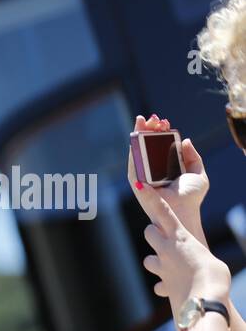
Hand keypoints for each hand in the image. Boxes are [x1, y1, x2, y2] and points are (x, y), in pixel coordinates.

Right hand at [127, 114, 209, 243]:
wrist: (185, 211)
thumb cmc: (192, 197)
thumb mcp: (198, 172)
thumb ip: (192, 156)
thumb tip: (186, 140)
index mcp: (165, 168)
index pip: (159, 147)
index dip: (160, 133)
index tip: (164, 122)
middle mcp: (153, 171)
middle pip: (147, 148)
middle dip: (147, 131)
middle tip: (150, 118)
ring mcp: (144, 177)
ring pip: (138, 154)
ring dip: (138, 138)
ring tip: (141, 123)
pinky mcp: (137, 185)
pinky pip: (133, 166)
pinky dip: (133, 152)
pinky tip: (135, 139)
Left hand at [140, 188, 231, 308]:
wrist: (205, 301)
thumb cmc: (214, 277)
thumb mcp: (208, 260)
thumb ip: (195, 257)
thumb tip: (190, 265)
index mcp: (181, 238)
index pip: (163, 213)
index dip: (151, 198)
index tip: (139, 185)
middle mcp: (167, 250)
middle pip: (150, 232)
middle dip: (156, 234)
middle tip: (168, 239)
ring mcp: (162, 268)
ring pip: (148, 259)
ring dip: (157, 261)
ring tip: (171, 266)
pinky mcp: (163, 285)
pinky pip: (159, 284)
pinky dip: (164, 285)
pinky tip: (174, 290)